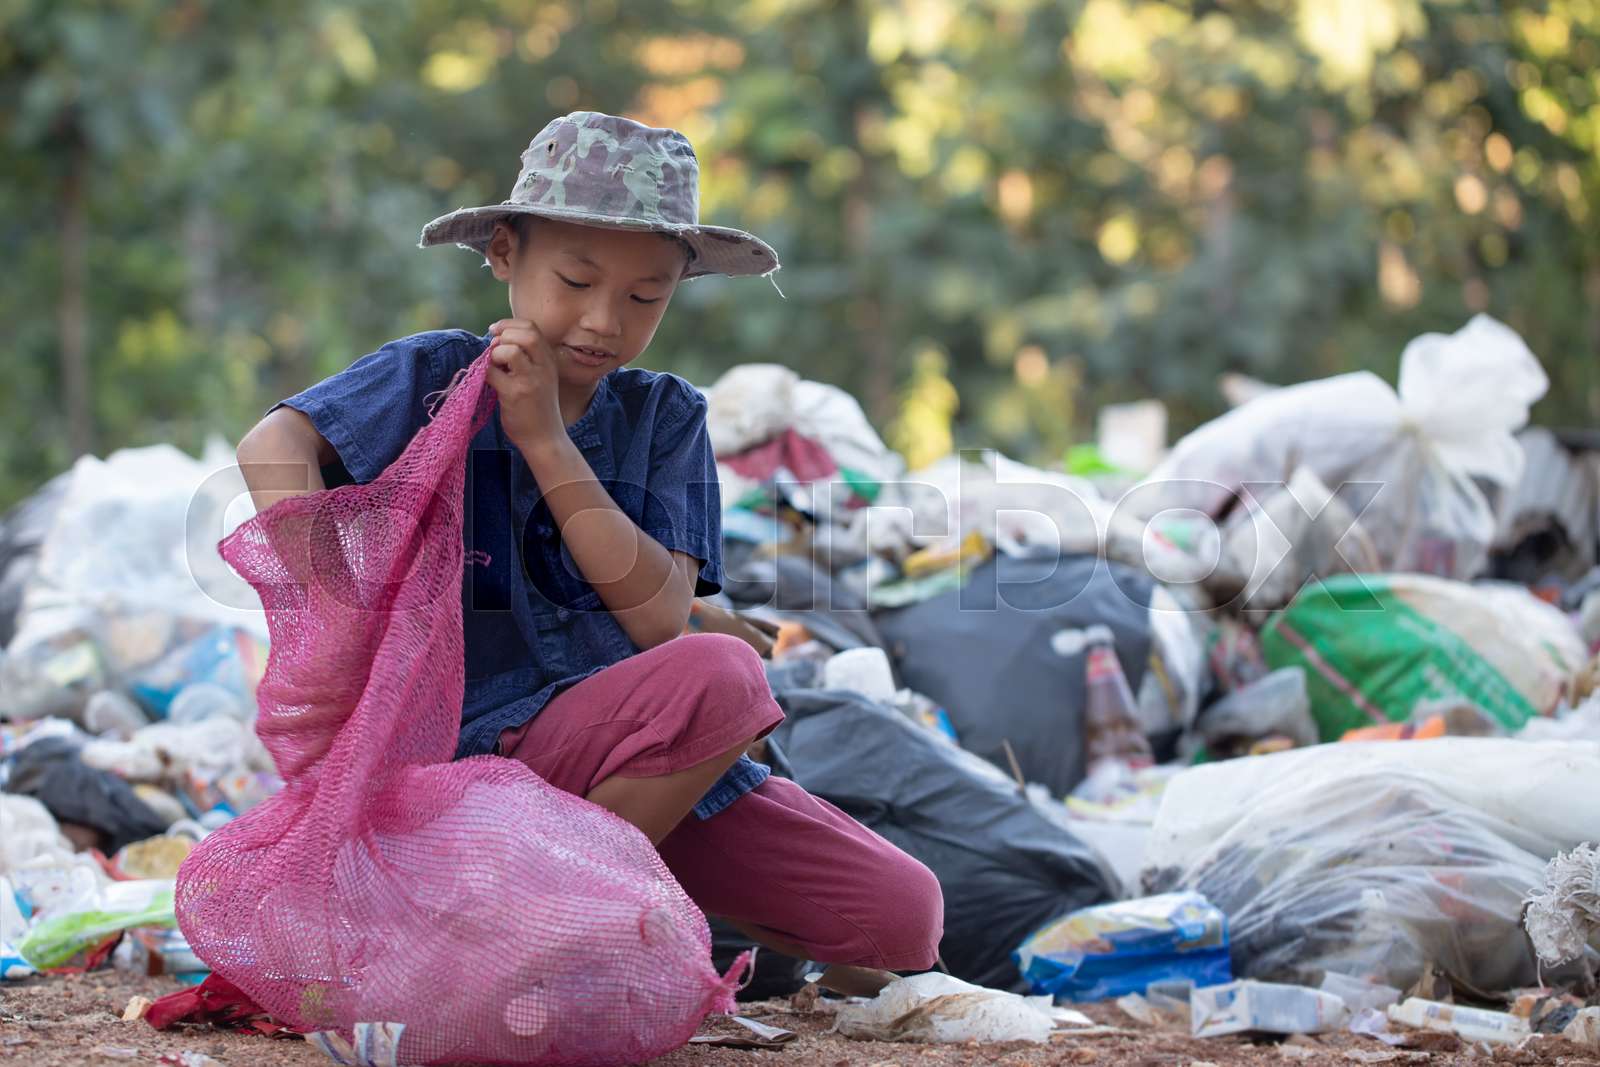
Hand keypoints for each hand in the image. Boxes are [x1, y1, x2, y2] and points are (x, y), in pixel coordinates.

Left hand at [486, 318, 562, 449]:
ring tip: (494, 366)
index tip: (495, 331)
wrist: (545, 438)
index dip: (509, 324)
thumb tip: (498, 339)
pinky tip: (489, 381)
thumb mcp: (541, 377)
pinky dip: (485, 371)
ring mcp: (530, 380)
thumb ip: (527, 358)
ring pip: (509, 350)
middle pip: (525, 334)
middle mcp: (543, 367)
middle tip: (493, 347)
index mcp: (549, 360)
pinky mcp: (514, 394)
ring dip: (494, 354)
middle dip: (503, 334)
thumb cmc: (538, 407)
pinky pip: (492, 372)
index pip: (532, 328)